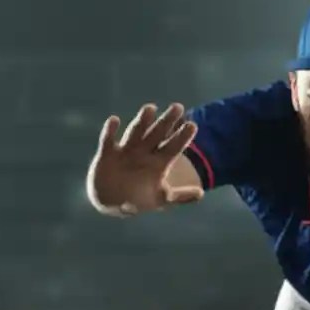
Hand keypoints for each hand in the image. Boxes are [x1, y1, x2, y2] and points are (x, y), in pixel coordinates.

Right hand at [86, 102, 203, 215]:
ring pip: (136, 133)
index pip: (173, 147)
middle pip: (157, 134)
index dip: (182, 137)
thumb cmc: (139, 200)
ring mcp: (126, 151)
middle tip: (178, 107)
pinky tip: (114, 120)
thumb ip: (181, 196)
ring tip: (150, 108)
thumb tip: (201, 193)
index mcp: (158, 162)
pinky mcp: (108, 154)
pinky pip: (108, 140)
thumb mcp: (161, 199)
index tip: (192, 125)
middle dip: (166, 121)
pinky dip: (109, 131)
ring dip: (142, 122)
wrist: (111, 202)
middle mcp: (144, 153)